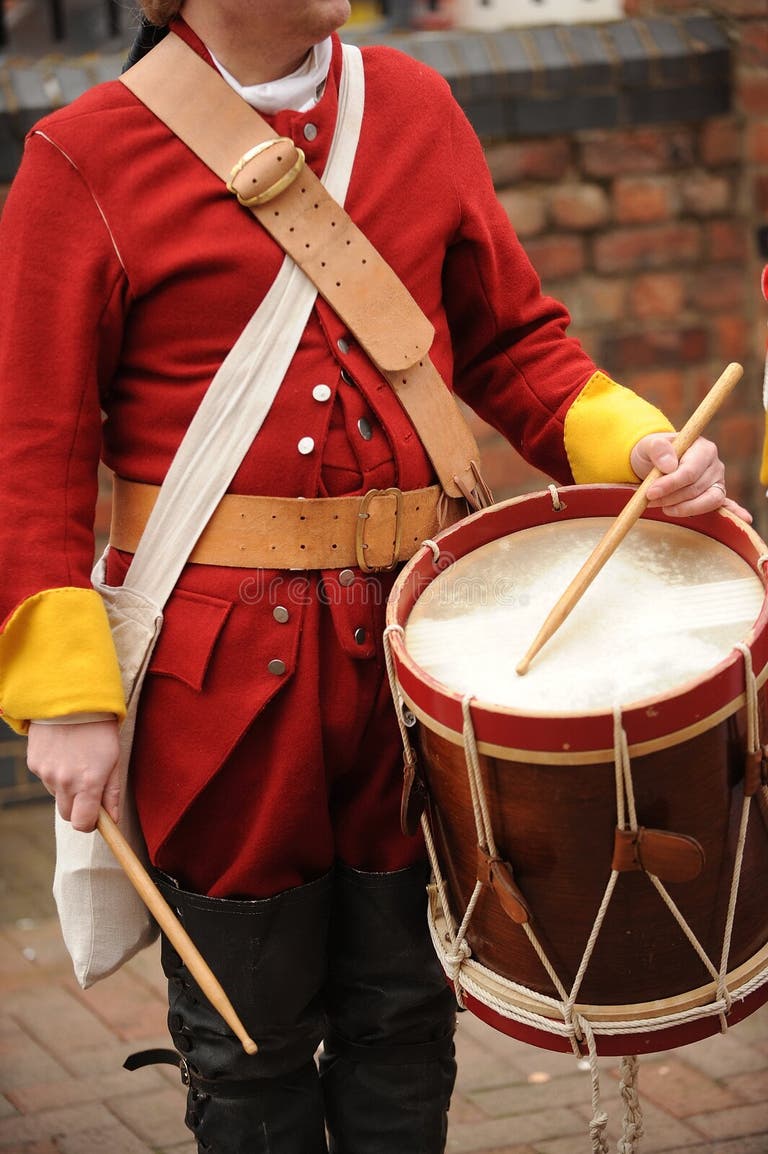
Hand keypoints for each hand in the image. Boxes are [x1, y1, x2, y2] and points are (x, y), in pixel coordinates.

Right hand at [27, 720, 120, 832]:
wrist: (72, 699)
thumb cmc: (100, 730)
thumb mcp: (115, 760)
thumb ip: (112, 794)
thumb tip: (113, 820)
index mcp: (88, 783)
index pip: (82, 824)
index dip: (90, 824)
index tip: (96, 817)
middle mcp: (64, 782)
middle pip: (67, 814)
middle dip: (78, 807)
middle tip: (89, 787)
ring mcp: (45, 773)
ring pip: (56, 795)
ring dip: (66, 787)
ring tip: (76, 761)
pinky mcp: (33, 763)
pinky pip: (45, 779)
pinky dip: (54, 772)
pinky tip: (63, 752)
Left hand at [630, 433, 751, 522]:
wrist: (655, 461)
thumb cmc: (654, 453)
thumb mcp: (649, 445)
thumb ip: (657, 449)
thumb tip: (669, 465)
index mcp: (703, 448)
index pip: (689, 471)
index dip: (670, 484)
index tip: (650, 492)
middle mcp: (714, 465)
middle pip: (695, 488)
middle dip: (670, 497)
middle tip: (649, 500)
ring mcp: (717, 481)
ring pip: (705, 501)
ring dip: (681, 508)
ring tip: (662, 507)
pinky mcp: (715, 495)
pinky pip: (725, 505)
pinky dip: (734, 512)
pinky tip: (744, 519)